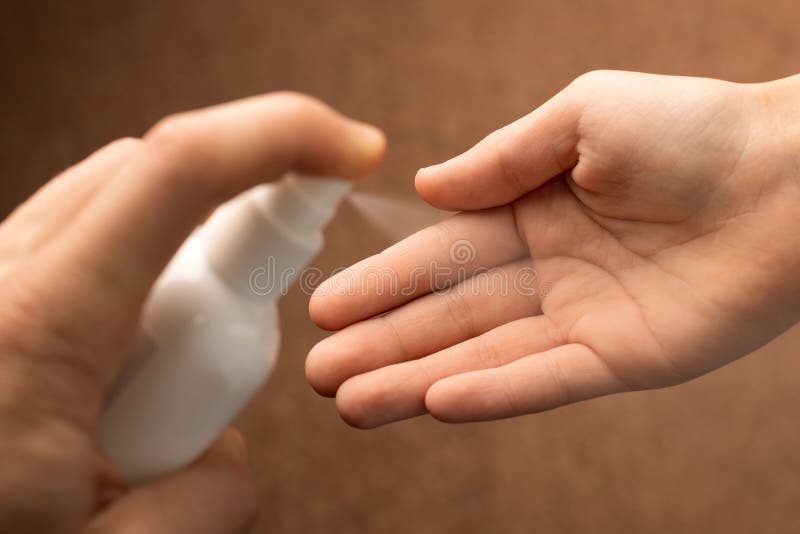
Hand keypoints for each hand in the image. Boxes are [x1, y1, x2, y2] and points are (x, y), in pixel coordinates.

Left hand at [0, 93, 384, 532]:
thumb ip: (206, 502)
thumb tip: (229, 453)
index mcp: (34, 327)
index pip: (179, 172)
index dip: (282, 136)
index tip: (351, 150)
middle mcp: (2, 274)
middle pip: (159, 174)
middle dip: (237, 222)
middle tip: (244, 324)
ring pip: (121, 201)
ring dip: (182, 263)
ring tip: (157, 380)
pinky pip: (86, 238)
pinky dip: (138, 277)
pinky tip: (121, 365)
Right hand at [306, 70, 799, 427]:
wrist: (799, 174)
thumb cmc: (694, 129)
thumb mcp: (582, 114)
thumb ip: (500, 158)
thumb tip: (423, 189)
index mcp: (531, 212)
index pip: (439, 256)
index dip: (381, 284)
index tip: (325, 310)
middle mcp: (547, 272)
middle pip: (449, 318)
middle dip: (382, 346)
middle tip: (319, 377)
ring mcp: (583, 319)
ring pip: (484, 358)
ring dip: (416, 382)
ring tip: (353, 405)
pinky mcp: (625, 358)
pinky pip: (548, 379)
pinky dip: (494, 393)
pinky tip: (437, 403)